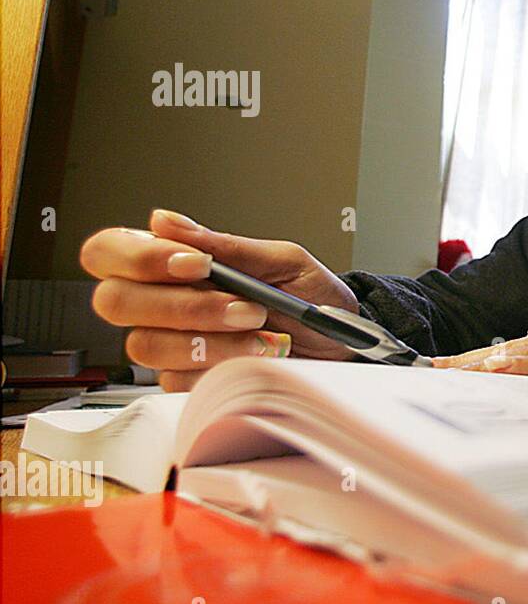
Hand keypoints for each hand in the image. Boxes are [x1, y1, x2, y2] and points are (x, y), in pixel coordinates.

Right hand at [81, 209, 359, 390]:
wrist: (343, 344)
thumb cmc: (311, 296)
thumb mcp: (281, 261)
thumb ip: (225, 246)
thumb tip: (164, 221)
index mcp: (171, 264)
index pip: (109, 252)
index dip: (139, 259)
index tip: (197, 264)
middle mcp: (159, 304)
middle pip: (115, 302)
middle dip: (183, 304)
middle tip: (243, 304)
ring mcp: (169, 346)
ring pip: (147, 346)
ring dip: (210, 338)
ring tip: (263, 329)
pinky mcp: (185, 383)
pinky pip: (179, 380)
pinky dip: (225, 364)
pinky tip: (261, 353)